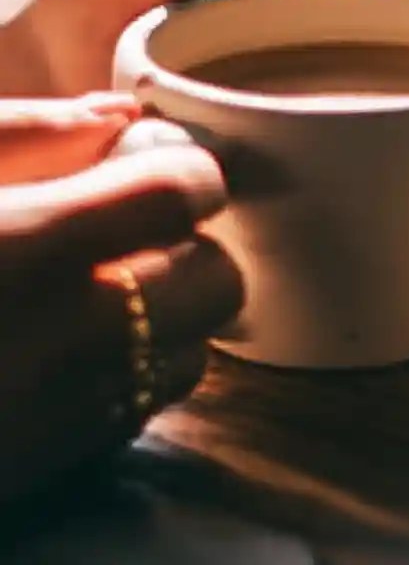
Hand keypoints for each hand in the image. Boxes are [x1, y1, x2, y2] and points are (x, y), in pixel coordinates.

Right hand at [0, 94, 240, 503]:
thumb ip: (15, 135)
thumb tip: (117, 116)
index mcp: (28, 243)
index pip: (187, 189)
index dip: (185, 167)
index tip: (157, 163)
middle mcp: (67, 335)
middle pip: (217, 277)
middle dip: (191, 244)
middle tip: (132, 228)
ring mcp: (66, 411)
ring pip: (194, 350)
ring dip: (170, 314)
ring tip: (100, 290)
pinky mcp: (52, 464)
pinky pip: (144, 410)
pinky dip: (134, 370)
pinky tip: (72, 348)